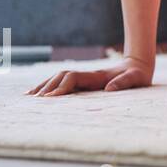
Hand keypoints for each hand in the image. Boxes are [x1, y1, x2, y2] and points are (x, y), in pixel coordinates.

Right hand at [26, 58, 153, 96]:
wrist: (139, 65)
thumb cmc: (138, 74)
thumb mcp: (136, 78)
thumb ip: (125, 82)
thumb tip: (108, 89)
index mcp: (97, 76)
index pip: (72, 79)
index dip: (61, 88)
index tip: (49, 100)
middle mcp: (87, 75)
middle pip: (60, 77)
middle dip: (46, 88)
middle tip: (33, 102)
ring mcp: (85, 77)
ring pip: (58, 78)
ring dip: (44, 86)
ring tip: (28, 97)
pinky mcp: (85, 81)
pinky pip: (63, 82)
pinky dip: (50, 86)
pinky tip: (39, 94)